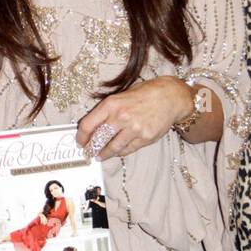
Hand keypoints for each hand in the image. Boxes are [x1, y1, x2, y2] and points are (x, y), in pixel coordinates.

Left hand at [75, 76, 192, 159]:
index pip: (88, 125)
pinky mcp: (145, 138)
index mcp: (111, 104)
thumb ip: (108, 110)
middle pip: (98, 139)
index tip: (80, 141)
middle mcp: (121, 117)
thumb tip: (93, 125)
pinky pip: (127, 150)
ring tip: (99, 156)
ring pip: (112, 148)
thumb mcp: (122, 95)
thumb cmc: (145, 93)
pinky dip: (119, 152)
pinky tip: (116, 152)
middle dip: (91, 147)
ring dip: (104, 154)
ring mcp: (134, 129)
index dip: (81, 136)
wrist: (170, 96)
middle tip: (88, 151)